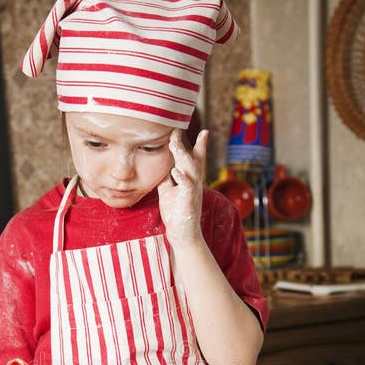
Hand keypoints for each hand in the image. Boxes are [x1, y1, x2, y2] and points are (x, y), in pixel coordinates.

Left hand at [157, 129, 207, 245]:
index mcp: (189, 179)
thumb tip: (161, 167)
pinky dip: (182, 178)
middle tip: (176, 130)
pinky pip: (187, 187)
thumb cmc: (176, 213)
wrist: (181, 234)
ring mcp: (193, 191)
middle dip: (183, 144)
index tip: (202, 130)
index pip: (195, 159)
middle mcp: (194, 182)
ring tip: (175, 144)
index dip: (199, 145)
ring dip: (182, 156)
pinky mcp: (189, 201)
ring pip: (191, 169)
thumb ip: (166, 178)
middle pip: (191, 159)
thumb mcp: (168, 192)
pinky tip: (176, 171)